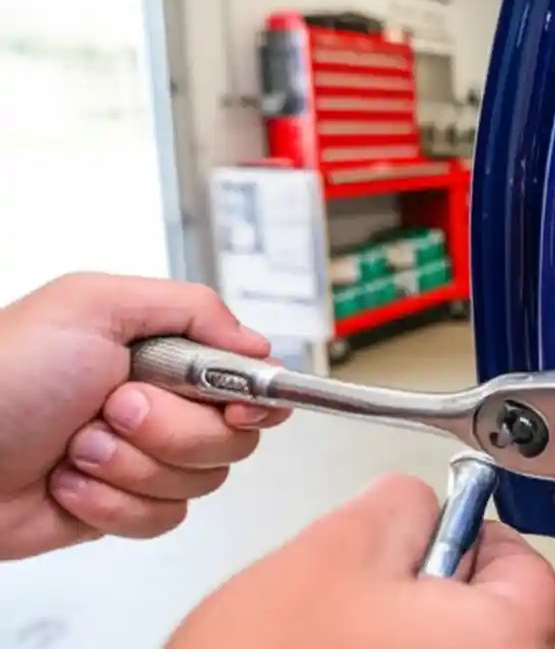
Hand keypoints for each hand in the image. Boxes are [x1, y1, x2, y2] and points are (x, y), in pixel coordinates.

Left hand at [0, 273, 289, 559]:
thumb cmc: (3, 376)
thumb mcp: (92, 305)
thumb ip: (191, 308)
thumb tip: (258, 344)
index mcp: (163, 353)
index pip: (249, 377)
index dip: (256, 395)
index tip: (237, 403)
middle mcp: (162, 405)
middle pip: (234, 437)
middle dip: (173, 430)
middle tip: (115, 408)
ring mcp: (144, 460)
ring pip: (200, 482)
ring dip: (132, 466)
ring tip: (76, 446)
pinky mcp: (123, 509)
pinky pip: (162, 520)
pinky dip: (112, 505)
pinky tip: (68, 483)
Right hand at [170, 474, 554, 648]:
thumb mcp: (340, 545)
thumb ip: (401, 503)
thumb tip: (421, 503)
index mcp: (503, 641)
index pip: (528, 568)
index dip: (474, 535)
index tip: (434, 531)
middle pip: (488, 615)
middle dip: (430, 587)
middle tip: (369, 589)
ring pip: (444, 647)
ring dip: (401, 632)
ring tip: (337, 634)